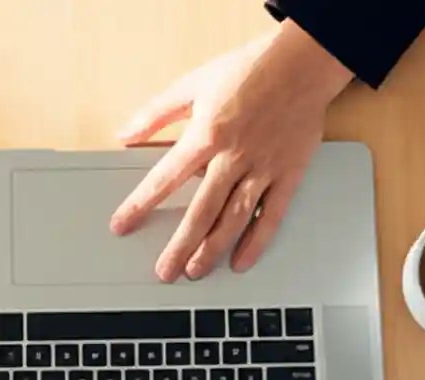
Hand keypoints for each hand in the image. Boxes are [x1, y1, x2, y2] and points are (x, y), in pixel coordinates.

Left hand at [111, 21, 353, 281]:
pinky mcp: (289, 173)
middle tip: (164, 271)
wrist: (302, 62)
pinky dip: (257, 241)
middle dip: (180, 246)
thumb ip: (155, 113)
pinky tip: (240, 261)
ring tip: (195, 271)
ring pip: (234, 219)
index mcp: (206, 135)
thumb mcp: (192, 84)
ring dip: (213, 249)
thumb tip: (124, 134)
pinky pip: (272, 215)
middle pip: (201, 211)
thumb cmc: (248, 70)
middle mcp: (234, 157)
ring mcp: (264, 168)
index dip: (141, 204)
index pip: (166, 178)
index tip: (122, 225)